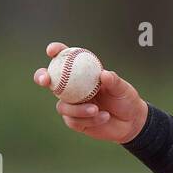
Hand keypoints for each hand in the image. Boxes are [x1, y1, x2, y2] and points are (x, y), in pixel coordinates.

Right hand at [33, 42, 147, 142]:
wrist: (131, 121)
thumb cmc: (125, 98)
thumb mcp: (123, 88)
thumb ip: (114, 81)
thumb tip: (103, 74)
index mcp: (82, 74)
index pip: (65, 58)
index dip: (56, 51)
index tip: (52, 50)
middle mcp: (73, 88)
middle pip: (49, 80)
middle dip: (41, 76)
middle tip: (45, 80)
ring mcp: (72, 105)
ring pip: (62, 106)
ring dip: (77, 109)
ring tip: (96, 109)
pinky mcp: (74, 121)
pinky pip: (73, 120)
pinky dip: (89, 119)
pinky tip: (103, 118)